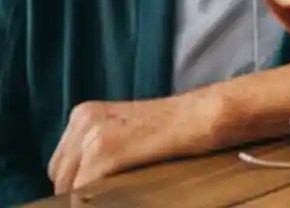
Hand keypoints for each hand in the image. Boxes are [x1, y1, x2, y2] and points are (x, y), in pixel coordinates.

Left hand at [48, 95, 219, 193]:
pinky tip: (118, 199)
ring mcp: (93, 136)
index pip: (60, 163)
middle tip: (108, 195)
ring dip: (87, 196)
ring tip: (116, 196)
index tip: (97, 191)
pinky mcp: (106, 153)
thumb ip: (102, 148)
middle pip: (60, 175)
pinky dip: (95, 200)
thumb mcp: (128, 130)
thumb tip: (85, 181)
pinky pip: (83, 190)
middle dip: (79, 190)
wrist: (205, 115)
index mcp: (84, 114)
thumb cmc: (177, 127)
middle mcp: (83, 120)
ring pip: (68, 185)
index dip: (76, 182)